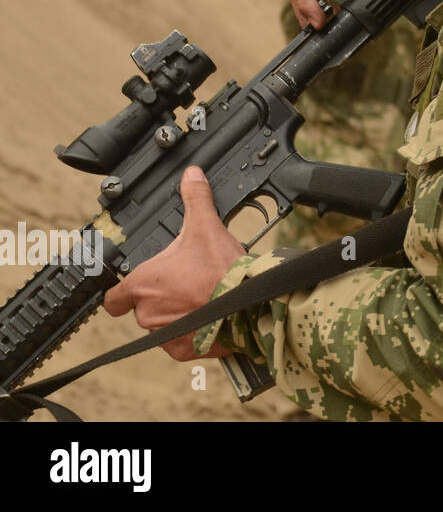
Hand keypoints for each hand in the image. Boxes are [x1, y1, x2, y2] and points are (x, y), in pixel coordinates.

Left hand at [103, 166, 247, 360]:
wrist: (248, 307)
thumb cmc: (222, 271)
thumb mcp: (207, 228)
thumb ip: (195, 199)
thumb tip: (192, 174)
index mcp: (144, 284)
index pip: (114, 297)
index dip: (123, 291)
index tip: (138, 287)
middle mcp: (147, 313)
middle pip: (143, 308)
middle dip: (161, 298)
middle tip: (186, 284)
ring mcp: (163, 335)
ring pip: (160, 325)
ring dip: (175, 316)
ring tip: (200, 299)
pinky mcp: (181, 350)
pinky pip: (178, 343)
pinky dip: (190, 333)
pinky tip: (207, 318)